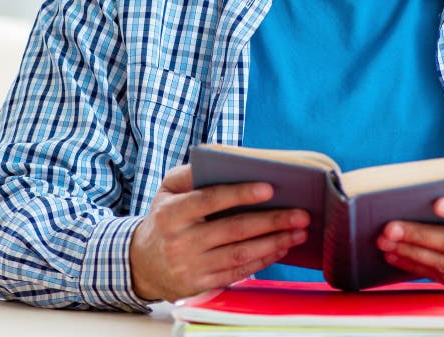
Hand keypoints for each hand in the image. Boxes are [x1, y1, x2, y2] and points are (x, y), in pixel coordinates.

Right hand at [129, 164, 309, 301]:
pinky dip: (263, 260)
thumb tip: (222, 157)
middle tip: (301, 214)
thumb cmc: (164, 217)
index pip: (210, 200)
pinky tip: (281, 247)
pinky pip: (238, 272)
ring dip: (274, 243)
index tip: (270, 188)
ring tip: (299, 232)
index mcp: (171, 213)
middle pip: (233, 230)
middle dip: (271, 221)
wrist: (141, 263)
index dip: (240, 194)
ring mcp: (190, 267)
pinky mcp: (200, 285)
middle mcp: (180, 242)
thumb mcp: (167, 190)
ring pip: (240, 254)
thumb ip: (189, 172)